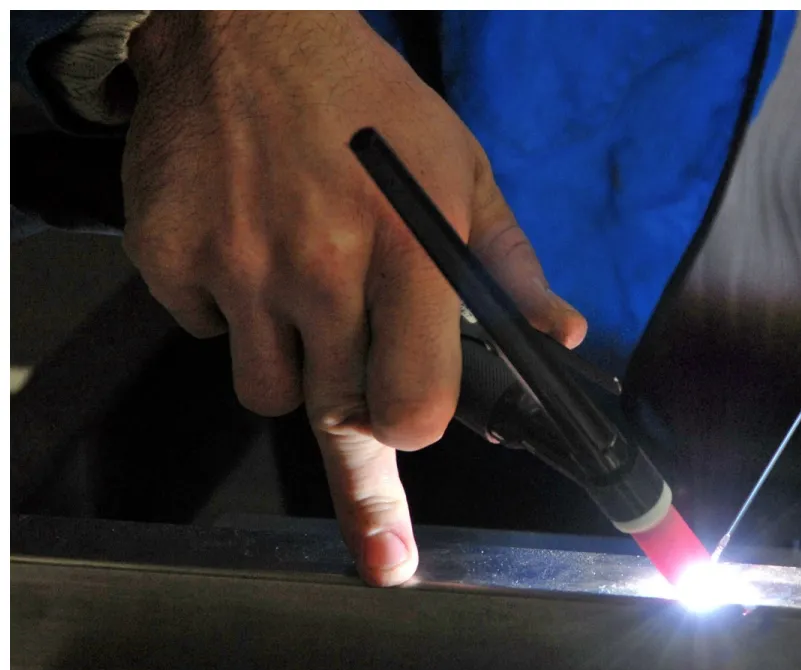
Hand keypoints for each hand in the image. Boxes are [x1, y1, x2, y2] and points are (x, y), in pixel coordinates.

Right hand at [122, 12, 585, 584]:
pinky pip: (204, 333)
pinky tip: (247, 253)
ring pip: (265, 391)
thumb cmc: (367, 98)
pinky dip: (227, 312)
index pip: (412, 404)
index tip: (412, 423)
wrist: (246, 29)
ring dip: (290, 369)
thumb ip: (512, 265)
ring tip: (301, 300)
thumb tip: (560, 336)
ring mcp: (237, 265)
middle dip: (352, 413)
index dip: (414, 426)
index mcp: (408, 249)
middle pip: (334, 416)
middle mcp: (320, 267)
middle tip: (356, 381)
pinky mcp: (168, 256)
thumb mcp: (460, 170)